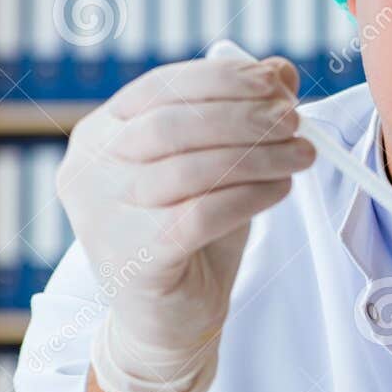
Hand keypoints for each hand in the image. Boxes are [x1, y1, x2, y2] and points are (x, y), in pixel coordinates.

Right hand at [56, 54, 313, 391]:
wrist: (166, 321)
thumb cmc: (188, 232)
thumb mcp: (214, 164)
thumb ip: (239, 114)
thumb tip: (281, 70)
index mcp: (99, 134)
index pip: (161, 87)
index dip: (224, 79)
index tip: (277, 84)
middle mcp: (89, 170)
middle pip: (174, 123)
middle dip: (244, 116)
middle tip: (295, 121)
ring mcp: (104, 217)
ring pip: (192, 168)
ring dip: (260, 155)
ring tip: (301, 155)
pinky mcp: (135, 259)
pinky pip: (203, 214)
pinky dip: (250, 195)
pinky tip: (280, 189)